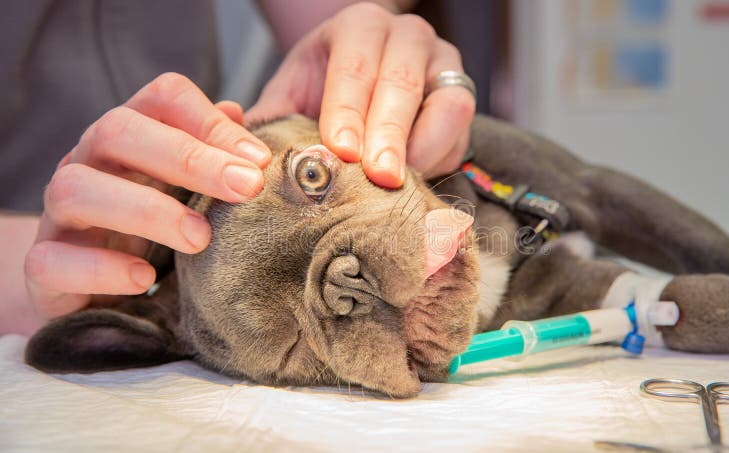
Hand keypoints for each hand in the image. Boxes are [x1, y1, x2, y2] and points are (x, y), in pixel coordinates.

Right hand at [25, 73, 271, 319]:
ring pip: (75, 189)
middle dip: (188, 157)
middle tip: (246, 188)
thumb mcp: (186, 187)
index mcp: (131, 137)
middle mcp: (88, 162)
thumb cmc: (151, 227)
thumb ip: (212, 153)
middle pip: (118, 131)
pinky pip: (52, 260)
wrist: (91, 288)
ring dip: (147, 211)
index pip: (163, 97)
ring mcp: (59, 213)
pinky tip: (145, 280)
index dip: (210, 120)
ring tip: (200, 239)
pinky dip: (101, 269)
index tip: (259, 161)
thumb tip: (237, 112)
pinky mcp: (44, 264)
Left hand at [246, 2, 475, 187]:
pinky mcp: (463, 94)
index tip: (341, 151)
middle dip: (387, 135)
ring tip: (398, 184)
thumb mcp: (293, 96)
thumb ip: (272, 120)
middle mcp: (406, 35)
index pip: (354, 67)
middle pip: (400, 84)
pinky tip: (416, 176)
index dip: (347, 111)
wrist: (368, 87)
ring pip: (445, 102)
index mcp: (358, 27)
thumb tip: (243, 151)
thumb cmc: (325, 93)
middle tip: (377, 177)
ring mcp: (442, 61)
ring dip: (421, 147)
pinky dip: (442, 153)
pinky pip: (462, 125)